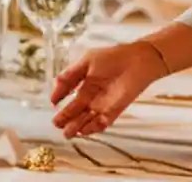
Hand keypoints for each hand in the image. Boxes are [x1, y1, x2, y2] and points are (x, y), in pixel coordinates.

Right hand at [51, 41, 168, 137]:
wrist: (137, 60)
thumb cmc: (112, 57)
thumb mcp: (85, 62)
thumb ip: (69, 76)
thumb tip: (54, 95)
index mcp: (86, 86)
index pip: (71, 102)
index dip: (62, 108)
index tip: (54, 109)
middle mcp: (93, 98)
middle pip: (77, 113)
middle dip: (66, 120)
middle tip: (57, 125)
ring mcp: (103, 105)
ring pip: (87, 120)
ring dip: (78, 126)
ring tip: (68, 132)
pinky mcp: (114, 110)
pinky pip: (102, 122)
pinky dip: (93, 128)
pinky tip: (84, 131)